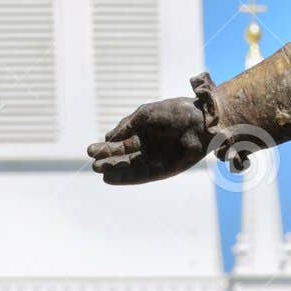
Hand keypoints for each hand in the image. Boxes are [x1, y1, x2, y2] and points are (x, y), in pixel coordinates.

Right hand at [87, 97, 212, 185]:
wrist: (200, 120)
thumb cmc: (175, 112)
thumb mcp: (145, 115)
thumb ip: (126, 126)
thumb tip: (108, 139)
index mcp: (144, 133)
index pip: (121, 144)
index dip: (106, 148)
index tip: (90, 150)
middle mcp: (148, 148)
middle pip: (123, 157)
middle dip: (108, 160)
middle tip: (92, 163)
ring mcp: (156, 159)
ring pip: (130, 167)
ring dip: (114, 170)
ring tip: (98, 169)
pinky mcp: (164, 170)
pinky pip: (141, 176)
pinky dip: (126, 177)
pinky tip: (111, 178)